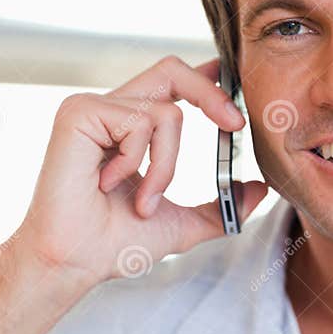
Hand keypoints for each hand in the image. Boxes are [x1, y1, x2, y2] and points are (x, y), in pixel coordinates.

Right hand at [10, 56, 267, 294]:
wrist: (74, 263)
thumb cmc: (114, 244)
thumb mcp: (181, 223)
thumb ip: (220, 205)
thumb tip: (259, 189)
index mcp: (130, 128)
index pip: (172, 84)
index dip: (206, 79)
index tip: (235, 88)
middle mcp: (111, 111)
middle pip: (172, 71)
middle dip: (212, 92)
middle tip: (236, 124)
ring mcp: (93, 108)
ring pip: (167, 113)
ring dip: (167, 167)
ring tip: (143, 201)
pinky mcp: (79, 113)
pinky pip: (141, 123)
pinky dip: (141, 163)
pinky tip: (109, 185)